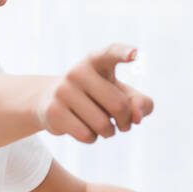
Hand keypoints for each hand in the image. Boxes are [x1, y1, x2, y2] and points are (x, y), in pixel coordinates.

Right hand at [35, 44, 153, 143]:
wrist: (52, 101)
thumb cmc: (97, 96)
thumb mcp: (122, 95)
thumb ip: (140, 103)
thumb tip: (136, 118)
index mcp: (96, 61)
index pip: (110, 53)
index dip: (122, 53)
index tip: (134, 54)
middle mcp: (77, 72)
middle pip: (118, 105)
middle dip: (125, 121)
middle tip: (121, 122)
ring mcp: (63, 91)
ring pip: (102, 124)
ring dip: (109, 132)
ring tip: (101, 125)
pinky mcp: (54, 111)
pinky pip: (86, 135)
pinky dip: (92, 138)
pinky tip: (85, 128)